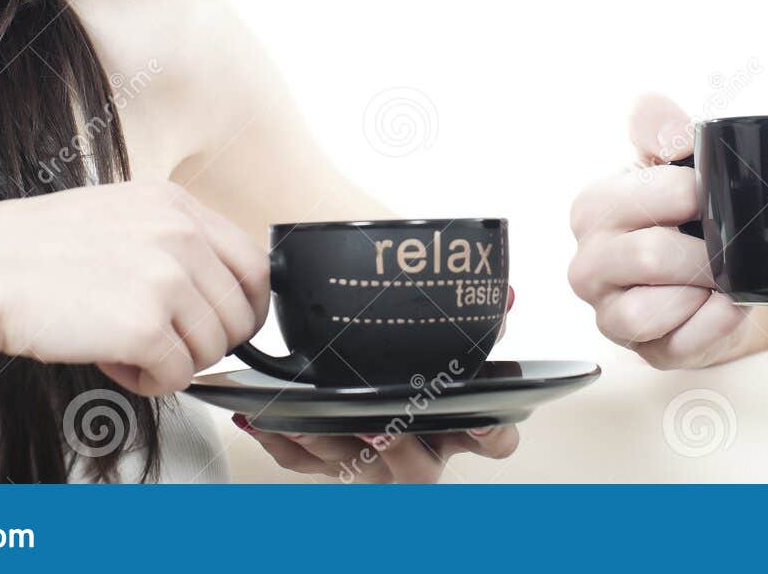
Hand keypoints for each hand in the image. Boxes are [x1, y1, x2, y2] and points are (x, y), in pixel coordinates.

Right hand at [0, 179, 270, 395]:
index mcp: (175, 203)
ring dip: (174, 361)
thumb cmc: (31, 254)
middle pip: (242, 312)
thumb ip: (171, 243)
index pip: (255, 264)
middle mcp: (180, 233)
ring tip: (124, 346)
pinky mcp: (146, 325)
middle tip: (166, 345)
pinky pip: (179, 376)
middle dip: (210, 341)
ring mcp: (167, 277)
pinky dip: (150, 383)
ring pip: (214, 348)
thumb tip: (217, 290)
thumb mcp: (116, 218)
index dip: (245, 307)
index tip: (225, 327)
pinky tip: (111, 361)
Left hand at [233, 284, 518, 481]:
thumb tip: (506, 296)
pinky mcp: (331, 459)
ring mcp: (375, 460)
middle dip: (398, 449)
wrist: (365, 371)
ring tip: (306, 418)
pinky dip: (281, 439)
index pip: (493, 441)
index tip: (480, 418)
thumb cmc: (415, 359)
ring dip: (330, 443)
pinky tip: (261, 416)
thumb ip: (476, 314)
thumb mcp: (446, 334)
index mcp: (458, 422)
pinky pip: (304, 462)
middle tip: (378, 427)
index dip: (492, 435)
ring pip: (355, 466)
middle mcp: (421, 448)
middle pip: (421, 470)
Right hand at [567, 93, 767, 368]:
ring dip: (705, 289)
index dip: (697, 193)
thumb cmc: (687, 213)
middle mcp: (588, 264)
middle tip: (726, 241)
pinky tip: (724, 305)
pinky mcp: (644, 352)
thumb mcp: (673, 159)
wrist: (723, 270)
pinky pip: (681, 343)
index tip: (709, 194)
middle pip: (653, 255)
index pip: (658, 194)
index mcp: (592, 208)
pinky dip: (715, 322)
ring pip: (654, 308)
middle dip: (705, 249)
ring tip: (720, 275)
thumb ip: (660, 127)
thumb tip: (670, 132)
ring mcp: (610, 314)